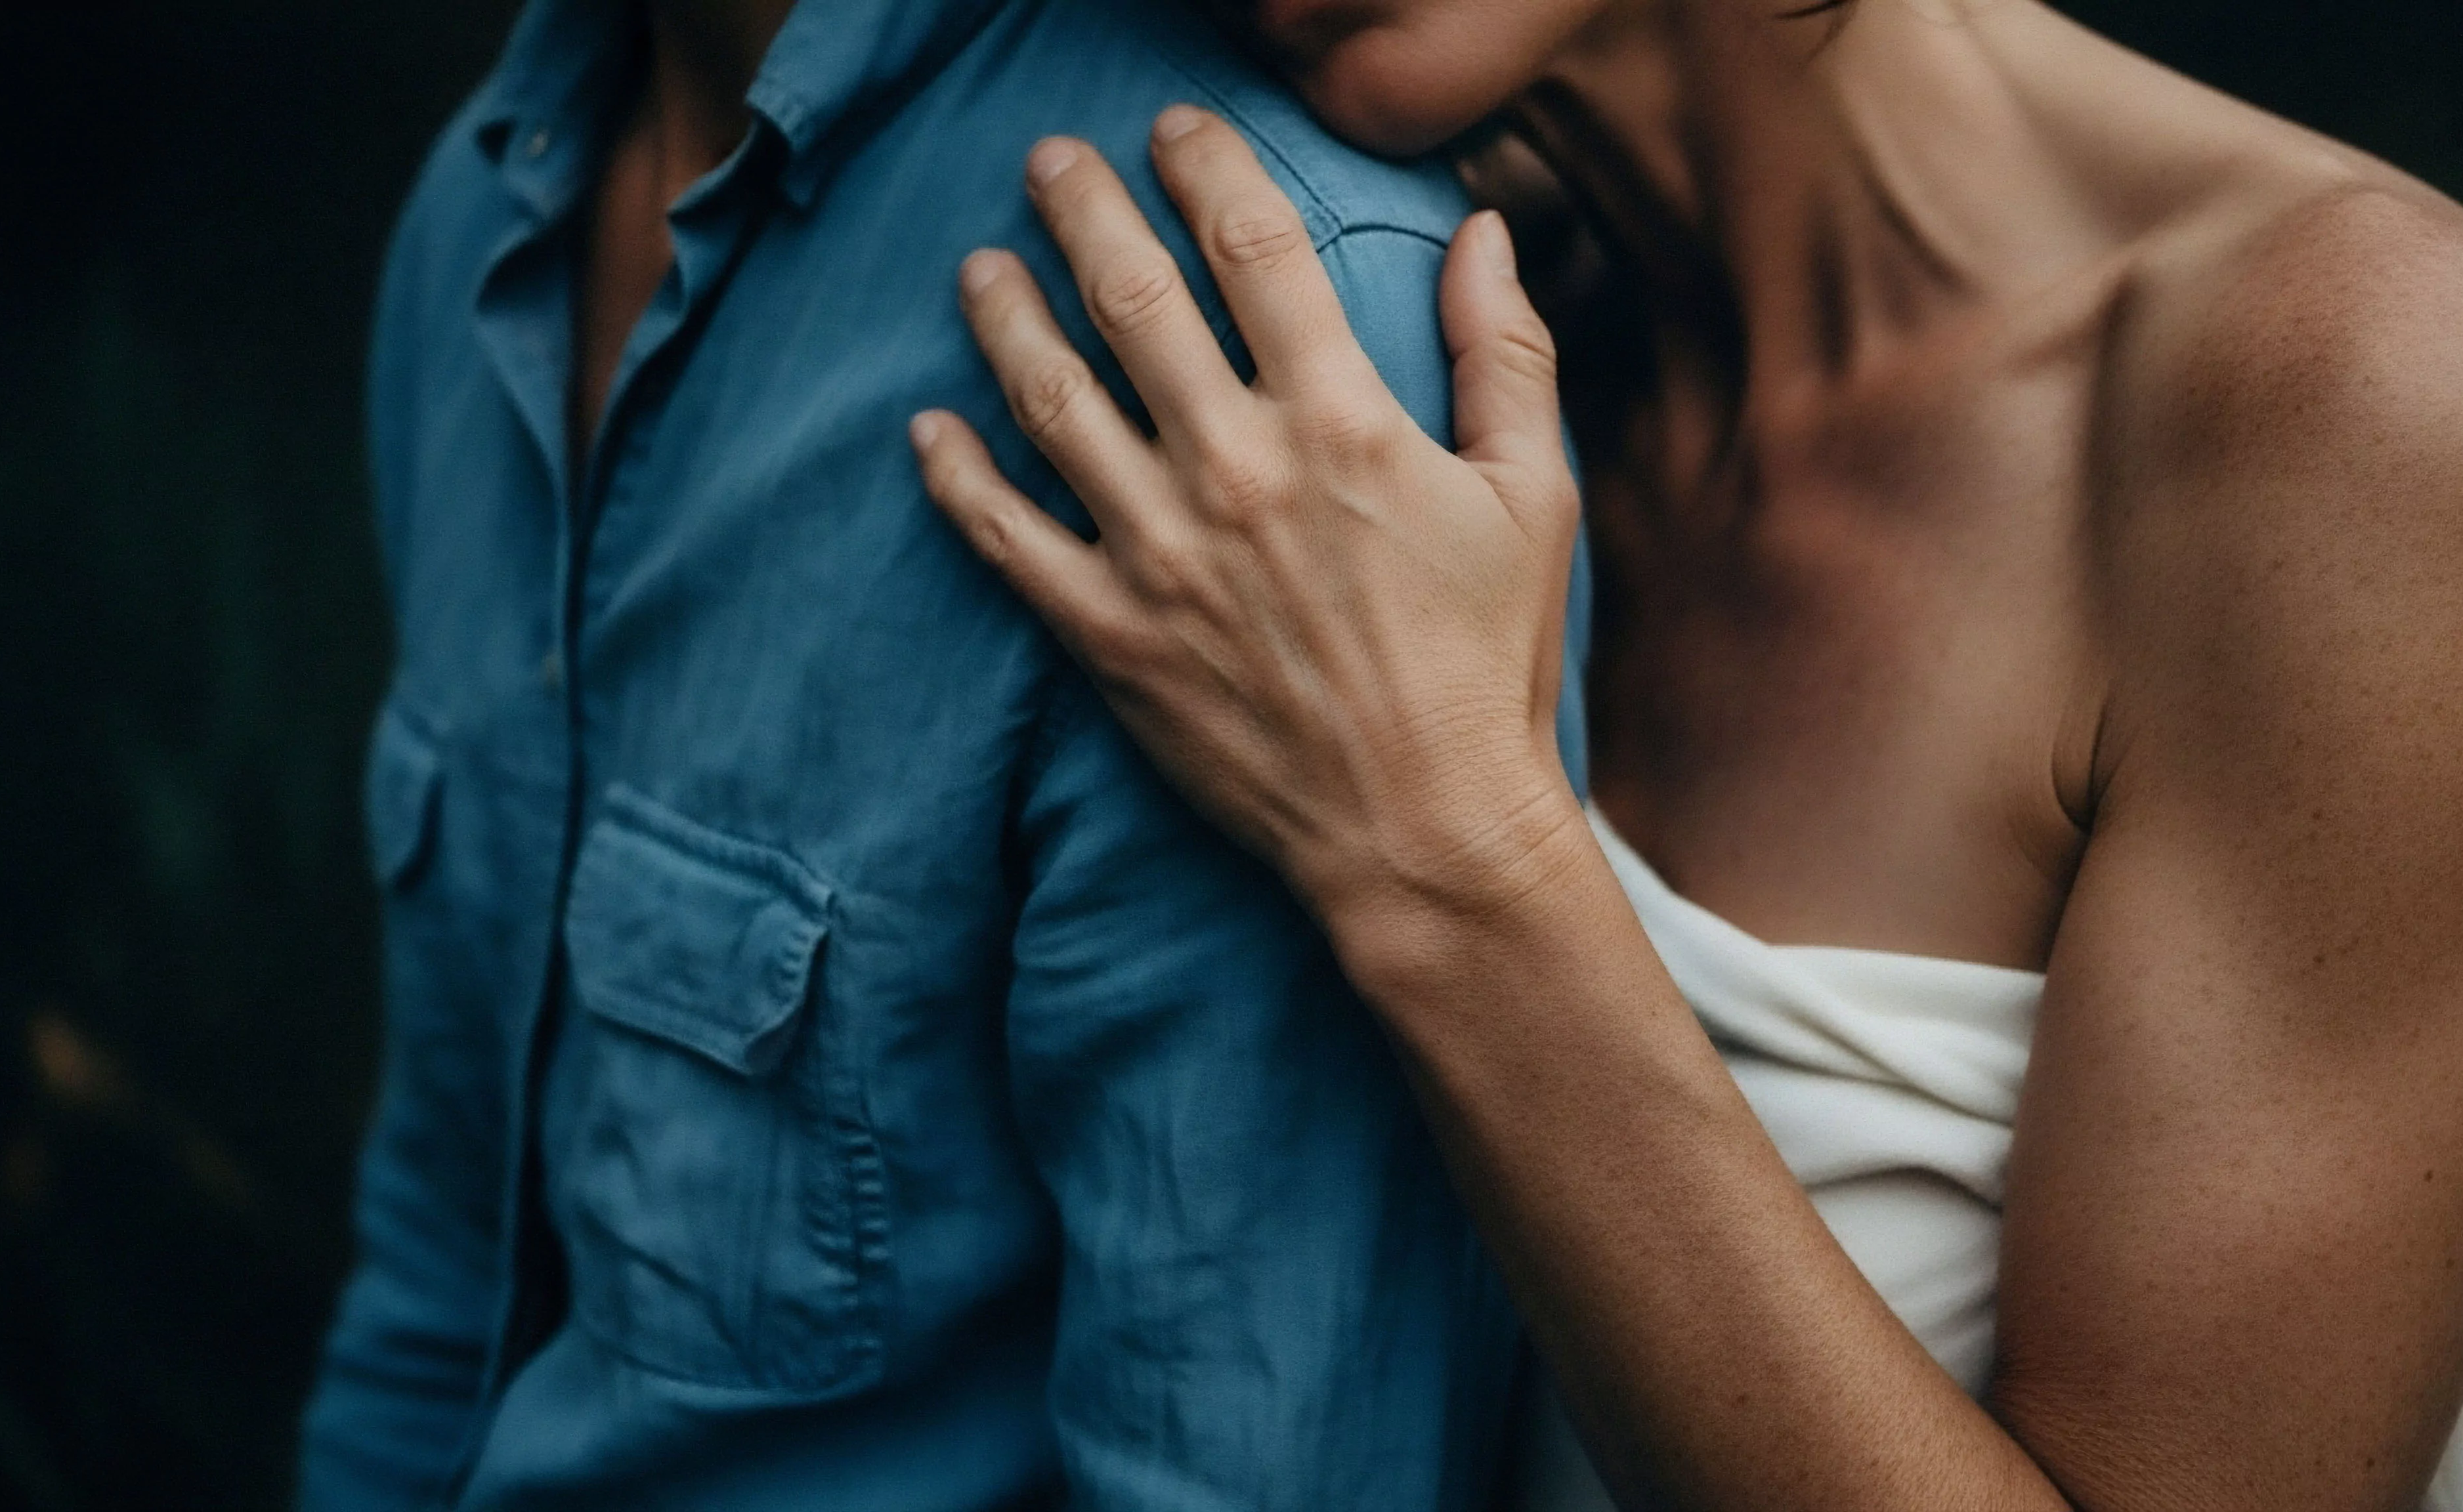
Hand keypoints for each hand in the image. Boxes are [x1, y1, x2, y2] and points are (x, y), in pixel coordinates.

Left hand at [910, 106, 1584, 925]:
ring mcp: (1160, 555)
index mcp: (1340, 424)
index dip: (1205, 170)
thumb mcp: (1533, 498)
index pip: (1253, 249)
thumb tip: (1483, 229)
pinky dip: (957, 477)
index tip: (1173, 132)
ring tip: (980, 265)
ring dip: (1004, 317)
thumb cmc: (1491, 664)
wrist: (1427, 832)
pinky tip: (929, 428)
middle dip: (1081, 210)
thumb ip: (1501, 353)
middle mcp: (1236, 471)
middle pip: (1131, 298)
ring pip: (1051, 400)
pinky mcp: (1110, 637)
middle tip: (1050, 161)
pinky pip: (1006, 539)